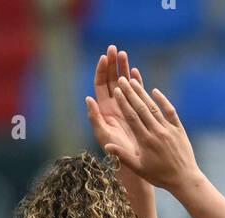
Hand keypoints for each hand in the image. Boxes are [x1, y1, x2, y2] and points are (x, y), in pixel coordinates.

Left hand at [85, 45, 146, 165]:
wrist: (134, 163)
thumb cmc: (117, 153)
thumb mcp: (104, 135)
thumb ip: (95, 118)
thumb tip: (88, 98)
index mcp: (104, 110)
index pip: (100, 85)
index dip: (102, 71)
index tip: (104, 57)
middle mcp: (113, 106)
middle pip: (111, 80)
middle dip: (113, 64)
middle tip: (114, 49)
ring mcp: (125, 107)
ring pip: (123, 83)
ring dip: (124, 68)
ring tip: (124, 53)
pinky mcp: (136, 110)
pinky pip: (136, 92)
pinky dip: (136, 81)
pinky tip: (136, 71)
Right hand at [103, 76, 201, 196]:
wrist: (184, 179)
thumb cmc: (159, 176)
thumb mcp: (139, 169)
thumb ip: (122, 156)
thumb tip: (106, 146)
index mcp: (145, 141)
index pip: (132, 118)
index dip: (124, 103)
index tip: (117, 91)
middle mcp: (157, 132)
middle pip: (141, 108)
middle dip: (131, 93)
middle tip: (122, 80)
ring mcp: (169, 129)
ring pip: (154, 107)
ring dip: (143, 93)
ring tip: (134, 81)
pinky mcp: (179, 129)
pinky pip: (170, 111)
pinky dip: (162, 100)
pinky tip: (155, 91)